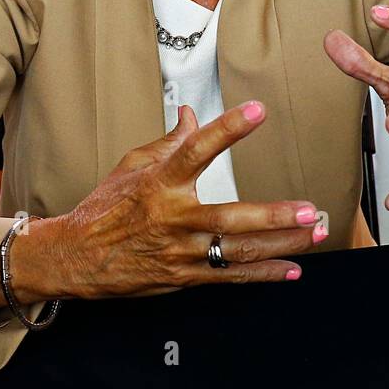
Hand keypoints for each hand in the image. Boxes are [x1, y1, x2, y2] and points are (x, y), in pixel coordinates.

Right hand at [22, 102, 325, 300]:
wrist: (75, 259)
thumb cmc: (104, 209)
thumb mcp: (131, 166)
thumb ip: (169, 142)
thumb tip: (191, 114)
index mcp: (159, 184)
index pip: (196, 150)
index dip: (227, 129)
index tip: (257, 110)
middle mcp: (172, 219)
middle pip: (229, 218)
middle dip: (272, 216)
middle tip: (307, 209)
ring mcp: (179, 252)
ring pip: (236, 251)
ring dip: (279, 245)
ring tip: (312, 235)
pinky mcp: (183, 276)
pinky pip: (228, 277)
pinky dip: (262, 275)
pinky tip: (291, 268)